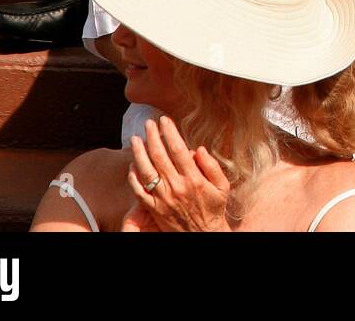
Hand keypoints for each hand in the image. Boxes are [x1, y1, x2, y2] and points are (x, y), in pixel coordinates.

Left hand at [125, 116, 232, 231]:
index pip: (178, 149)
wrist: (202, 235)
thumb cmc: (213, 209)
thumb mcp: (222, 186)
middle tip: (148, 123)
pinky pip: (138, 191)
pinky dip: (133, 177)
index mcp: (194, 179)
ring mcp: (163, 198)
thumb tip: (198, 149)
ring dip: (138, 152)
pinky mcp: (153, 209)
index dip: (170, 132)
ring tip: (135, 138)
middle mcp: (176, 187)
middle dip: (152, 136)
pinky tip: (132, 165)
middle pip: (159, 156)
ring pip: (146, 171)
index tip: (165, 120)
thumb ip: (211, 166)